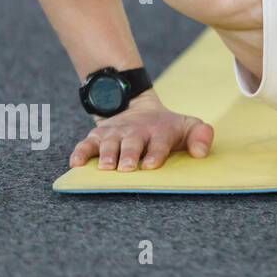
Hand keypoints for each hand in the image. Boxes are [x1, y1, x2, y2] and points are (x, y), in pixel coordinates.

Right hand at [69, 93, 213, 171]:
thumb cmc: (167, 127)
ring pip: (109, 144)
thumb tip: (201, 153)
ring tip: (106, 168)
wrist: (139, 108)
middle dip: (129, 156)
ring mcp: (115, 134)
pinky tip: (75, 164)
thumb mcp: (188, 125)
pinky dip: (79, 153)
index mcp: (159, 131)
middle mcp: (136, 132)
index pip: (158, 143)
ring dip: (107, 155)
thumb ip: (201, 136)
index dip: (155, 153)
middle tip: (126, 168)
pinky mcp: (97, 137)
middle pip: (132, 144)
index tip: (150, 165)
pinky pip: (85, 145)